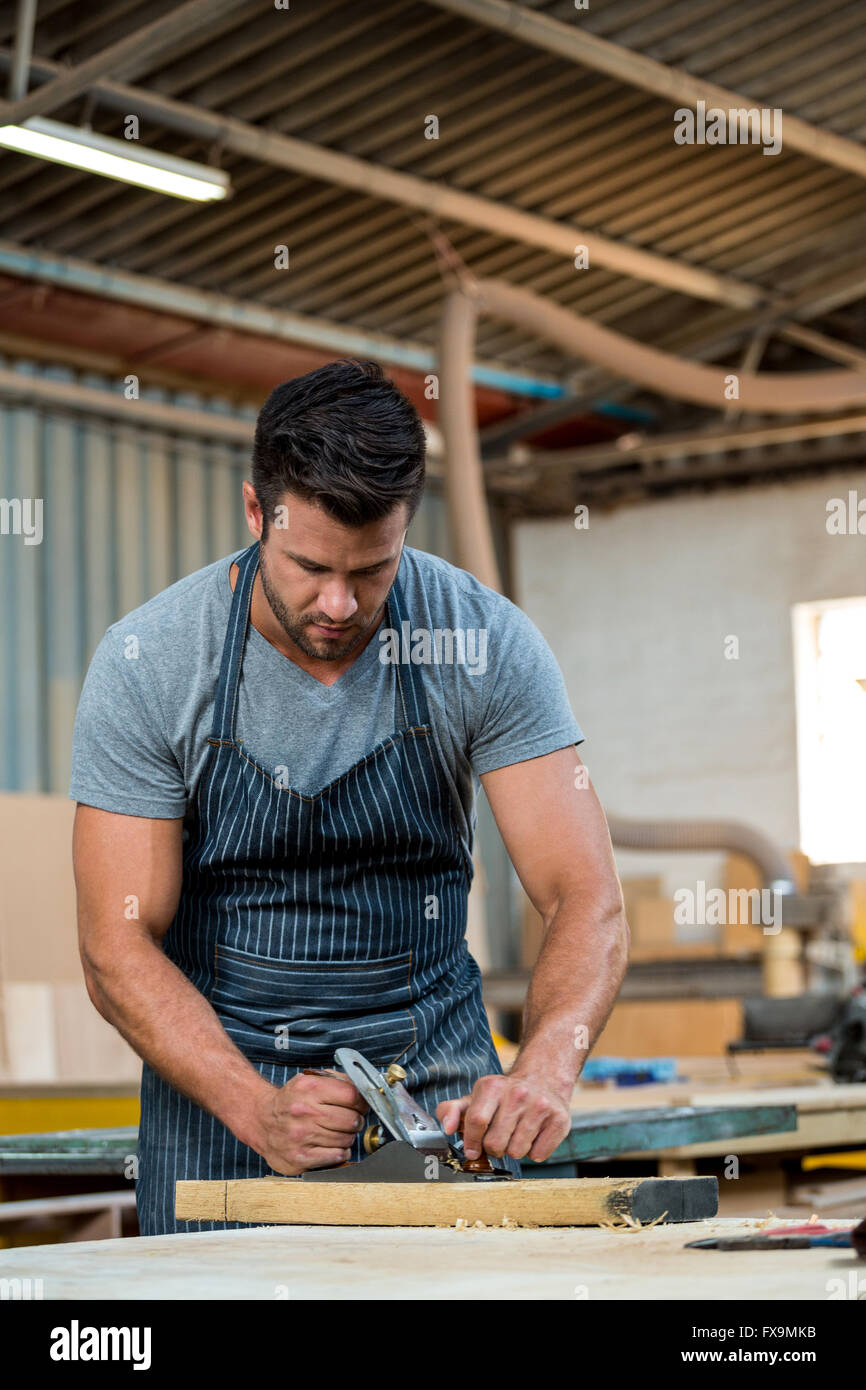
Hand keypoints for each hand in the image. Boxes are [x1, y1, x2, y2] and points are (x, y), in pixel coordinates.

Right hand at [251, 1069, 368, 1174]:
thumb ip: (337, 1081)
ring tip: (335, 1132)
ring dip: (346, 1137)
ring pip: (346, 1139)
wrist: (261, 1120)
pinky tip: (331, 1145)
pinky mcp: (300, 1157)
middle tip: (349, 1120)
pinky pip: (336, 1156)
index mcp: (310, 1088)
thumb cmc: (291, 1101)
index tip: (361, 1105)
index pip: (352, 1095)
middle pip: (352, 1120)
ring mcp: (302, 1136)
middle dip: (355, 1121)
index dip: (362, 1102)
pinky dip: (339, 1152)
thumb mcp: (309, 1081)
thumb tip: (364, 1089)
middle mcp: (305, 1111)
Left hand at [435, 1073, 571, 1162]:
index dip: (472, 1142)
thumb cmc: (503, 1096)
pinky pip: (539, 1155)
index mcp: (492, 1086)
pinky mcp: (559, 1119)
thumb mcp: (475, 1097)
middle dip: (493, 1148)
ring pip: (517, 1152)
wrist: (543, 1080)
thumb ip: (452, 1111)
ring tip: (517, 1135)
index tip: (473, 1150)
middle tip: (499, 1139)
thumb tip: (447, 1128)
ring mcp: (540, 1106)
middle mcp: (518, 1093)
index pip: (476, 1121)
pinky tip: (533, 1136)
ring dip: (514, 1150)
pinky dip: (534, 1151)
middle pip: (496, 1143)